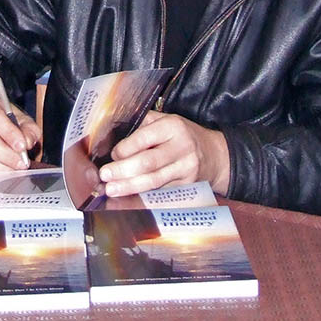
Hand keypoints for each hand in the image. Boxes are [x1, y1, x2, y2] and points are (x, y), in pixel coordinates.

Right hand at [0, 93, 41, 177]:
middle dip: (6, 155)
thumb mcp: (22, 119)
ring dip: (0, 167)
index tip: (22, 147)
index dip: (9, 134)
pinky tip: (2, 173)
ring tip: (14, 169)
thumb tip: (28, 142)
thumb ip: (29, 129)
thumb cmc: (6, 121)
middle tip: (21, 163)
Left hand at [97, 110, 229, 195]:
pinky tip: (129, 199)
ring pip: (154, 181)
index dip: (124, 149)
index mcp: (172, 126)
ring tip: (111, 190)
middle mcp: (182, 148)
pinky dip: (143, 196)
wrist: (215, 156)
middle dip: (122, 170)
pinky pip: (162, 193)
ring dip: (129, 187)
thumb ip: (142, 127)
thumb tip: (111, 139)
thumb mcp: (165, 121)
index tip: (112, 155)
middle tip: (105, 175)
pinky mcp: (188, 187)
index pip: (144, 138)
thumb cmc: (182, 136)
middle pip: (148, 162)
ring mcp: (186, 170)